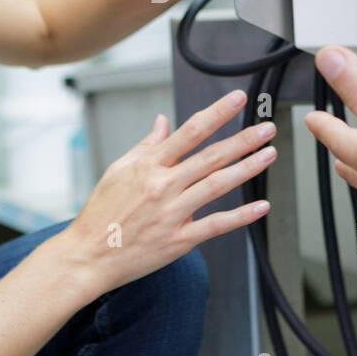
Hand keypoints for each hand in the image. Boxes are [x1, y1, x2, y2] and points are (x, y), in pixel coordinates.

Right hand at [62, 89, 274, 292]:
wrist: (88, 255)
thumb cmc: (101, 213)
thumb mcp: (118, 170)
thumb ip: (146, 146)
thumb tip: (163, 122)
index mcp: (148, 166)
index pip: (190, 132)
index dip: (217, 113)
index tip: (237, 99)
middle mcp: (163, 186)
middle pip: (211, 157)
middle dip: (243, 140)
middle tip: (267, 128)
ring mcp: (172, 213)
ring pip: (218, 185)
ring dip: (247, 168)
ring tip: (268, 154)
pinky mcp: (179, 240)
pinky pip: (216, 224)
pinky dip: (241, 216)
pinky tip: (261, 206)